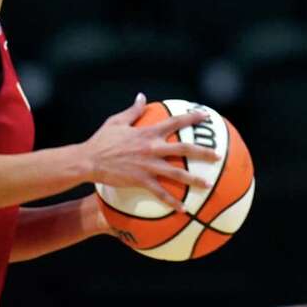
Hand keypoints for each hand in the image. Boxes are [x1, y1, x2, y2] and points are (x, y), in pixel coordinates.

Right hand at [81, 94, 218, 210]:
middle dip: (203, 151)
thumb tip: (141, 96)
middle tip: (218, 155)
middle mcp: (152, 148)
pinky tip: (183, 210)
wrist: (88, 160)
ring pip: (177, 172)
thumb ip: (133, 110)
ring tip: (209, 185)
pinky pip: (160, 192)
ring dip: (194, 179)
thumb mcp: (117, 121)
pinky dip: (172, 201)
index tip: (206, 116)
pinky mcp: (140, 180)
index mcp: (148, 132)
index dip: (192, 118)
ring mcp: (147, 165)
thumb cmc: (101, 140)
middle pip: (184, 148)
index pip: (175, 122)